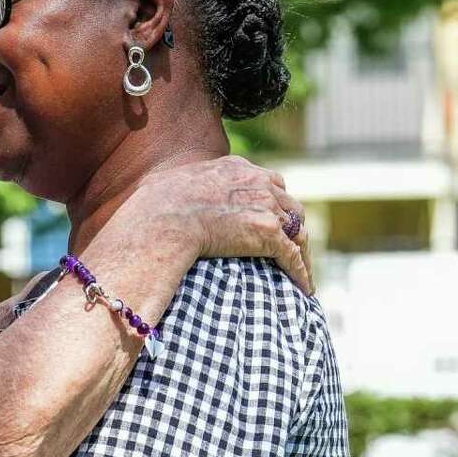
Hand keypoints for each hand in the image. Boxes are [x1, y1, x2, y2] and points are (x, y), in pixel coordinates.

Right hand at [93, 155, 311, 297]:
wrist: (163, 218)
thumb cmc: (155, 205)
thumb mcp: (167, 183)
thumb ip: (173, 185)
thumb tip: (152, 191)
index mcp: (235, 168)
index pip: (268, 181)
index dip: (272, 201)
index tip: (271, 216)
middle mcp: (257, 182)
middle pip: (289, 204)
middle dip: (292, 225)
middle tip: (292, 246)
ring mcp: (265, 207)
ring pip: (297, 231)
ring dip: (301, 250)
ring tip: (302, 271)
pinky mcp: (268, 234)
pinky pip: (293, 256)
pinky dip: (301, 272)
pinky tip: (305, 288)